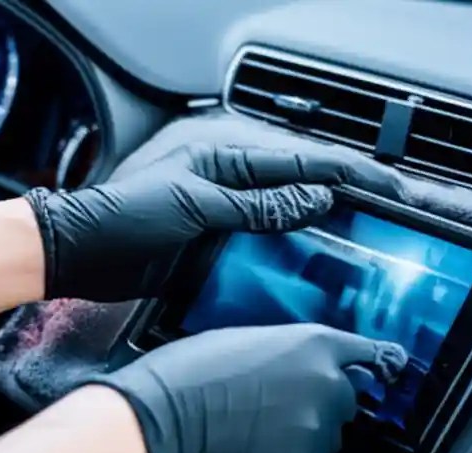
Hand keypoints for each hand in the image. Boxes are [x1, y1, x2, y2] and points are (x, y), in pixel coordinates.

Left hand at [25, 143, 401, 301]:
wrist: (80, 255)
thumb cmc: (124, 218)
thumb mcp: (195, 207)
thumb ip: (257, 206)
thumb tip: (317, 197)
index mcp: (225, 160)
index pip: (301, 163)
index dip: (349, 173)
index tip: (388, 186)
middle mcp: (230, 186)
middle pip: (302, 190)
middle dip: (347, 200)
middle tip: (391, 216)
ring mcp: (224, 219)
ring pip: (287, 222)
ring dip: (323, 232)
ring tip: (366, 246)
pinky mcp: (214, 250)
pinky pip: (264, 251)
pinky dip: (291, 259)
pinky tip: (314, 274)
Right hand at [91, 324, 407, 452]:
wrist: (159, 423)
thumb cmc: (187, 374)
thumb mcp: (243, 341)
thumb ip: (285, 354)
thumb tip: (295, 370)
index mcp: (315, 346)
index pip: (367, 355)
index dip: (371, 365)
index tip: (382, 373)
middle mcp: (328, 388)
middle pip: (348, 403)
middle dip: (323, 408)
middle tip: (278, 413)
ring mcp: (318, 434)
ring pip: (326, 442)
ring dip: (303, 441)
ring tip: (255, 439)